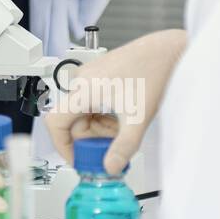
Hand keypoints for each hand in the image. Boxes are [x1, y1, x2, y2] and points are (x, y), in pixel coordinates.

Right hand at [44, 28, 186, 174]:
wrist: (164, 51)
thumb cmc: (151, 73)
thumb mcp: (137, 119)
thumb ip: (123, 148)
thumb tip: (110, 166)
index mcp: (83, 90)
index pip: (55, 123)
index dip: (62, 146)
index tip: (77, 159)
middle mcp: (81, 82)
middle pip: (72, 121)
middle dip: (92, 139)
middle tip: (111, 148)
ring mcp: (88, 77)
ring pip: (83, 113)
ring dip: (99, 128)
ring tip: (122, 130)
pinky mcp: (97, 76)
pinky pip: (91, 103)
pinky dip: (103, 116)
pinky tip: (121, 118)